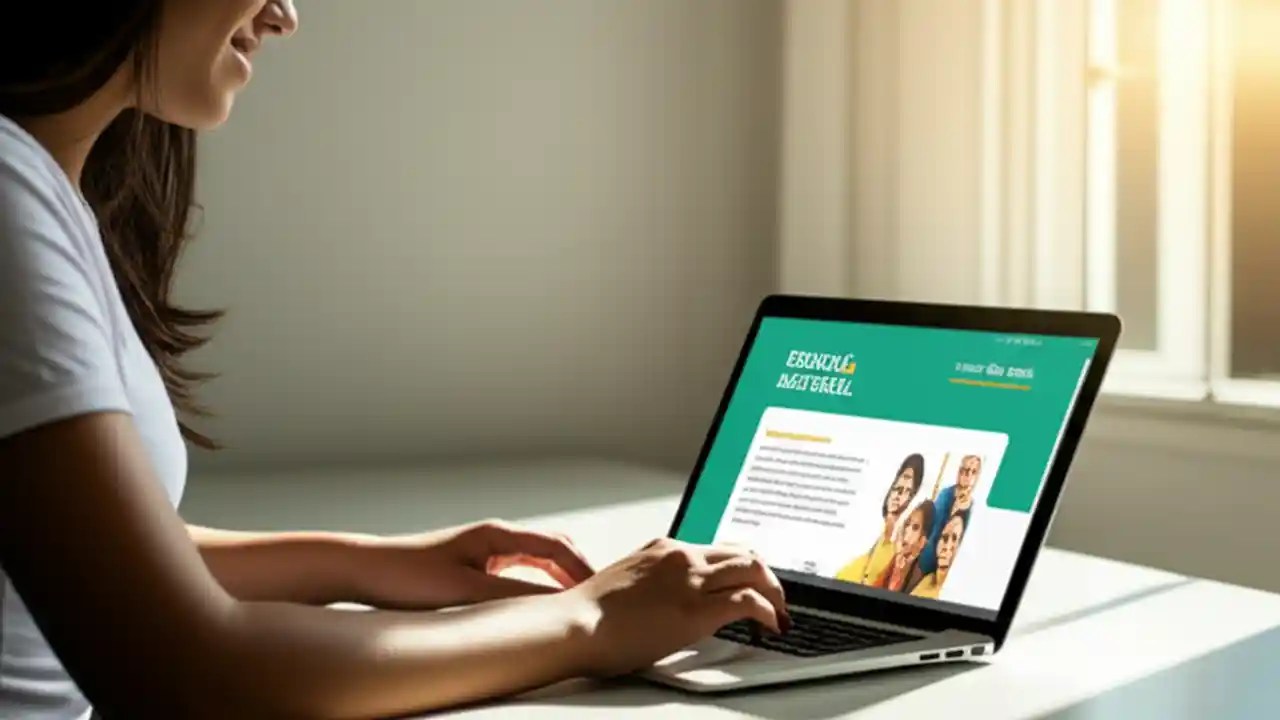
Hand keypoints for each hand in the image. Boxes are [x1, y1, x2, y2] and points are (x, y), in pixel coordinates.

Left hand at [353, 519, 594, 609]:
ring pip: (539, 560)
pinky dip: (540, 584)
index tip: (603, 593)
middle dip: (580, 570)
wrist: (366, 570)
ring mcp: (486, 549)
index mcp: (498, 534)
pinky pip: (521, 571)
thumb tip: (553, 606)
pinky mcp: (475, 564)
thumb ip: (511, 596)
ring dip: (562, 577)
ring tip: (580, 602)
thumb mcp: (464, 591)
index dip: (584, 570)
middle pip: (554, 548)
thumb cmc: (407, 576)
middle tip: (601, 597)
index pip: (558, 547)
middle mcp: (496, 536)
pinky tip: (542, 604)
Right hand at [563, 538, 790, 676]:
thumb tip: (667, 604)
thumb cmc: (589, 616)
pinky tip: (772, 624)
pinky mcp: (696, 610)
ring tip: (779, 610)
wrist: (574, 624)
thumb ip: (654, 586)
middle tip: (775, 595)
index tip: (750, 578)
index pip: (716, 548)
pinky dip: (769, 611)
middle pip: (742, 552)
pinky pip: (749, 601)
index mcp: (663, 550)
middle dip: (765, 574)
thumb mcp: (627, 587)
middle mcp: (681, 557)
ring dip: (774, 590)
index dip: (741, 564)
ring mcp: (690, 580)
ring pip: (753, 569)